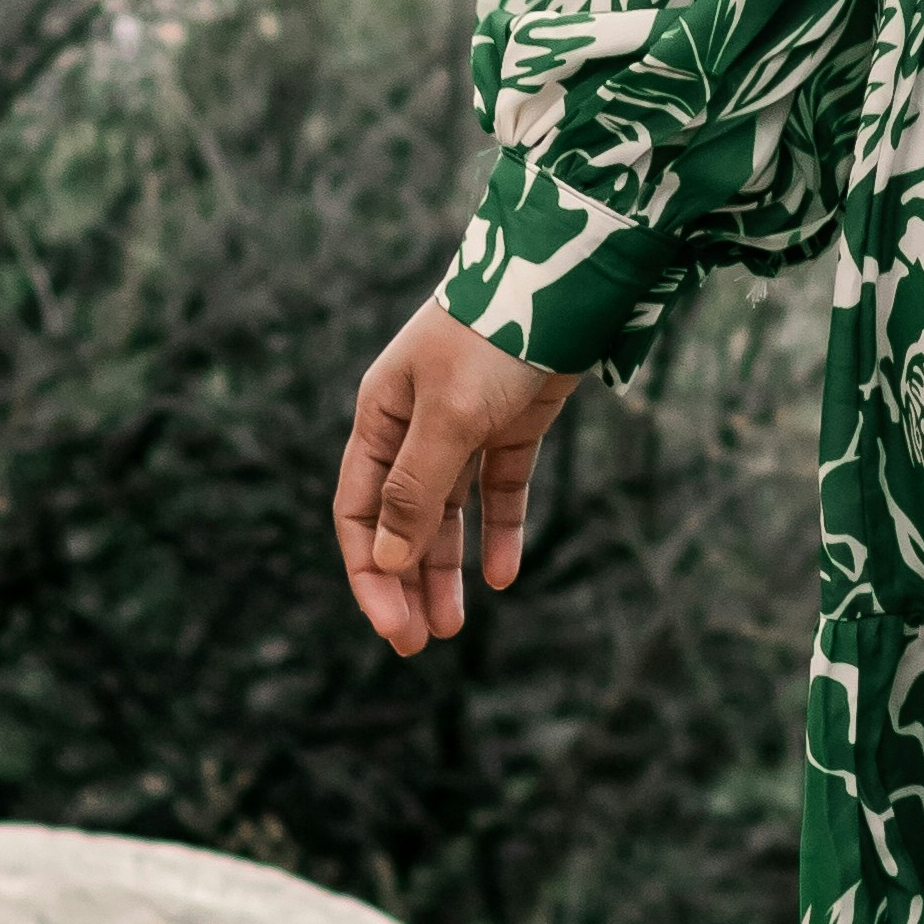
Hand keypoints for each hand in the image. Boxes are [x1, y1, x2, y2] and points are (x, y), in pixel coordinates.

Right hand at [333, 301, 578, 657]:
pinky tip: (505, 575)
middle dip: (407, 582)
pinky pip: (500, 490)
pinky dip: (500, 531)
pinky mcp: (513, 423)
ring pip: (448, 512)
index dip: (370, 574)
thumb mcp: (448, 416)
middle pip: (401, 520)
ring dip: (447, 568)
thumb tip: (386, 561)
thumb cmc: (490, 337)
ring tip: (456, 625)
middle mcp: (414, 425)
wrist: (563, 277)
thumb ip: (417, 489)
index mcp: (380, 417)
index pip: (360, 512)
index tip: (392, 628)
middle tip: (421, 645)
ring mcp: (465, 424)